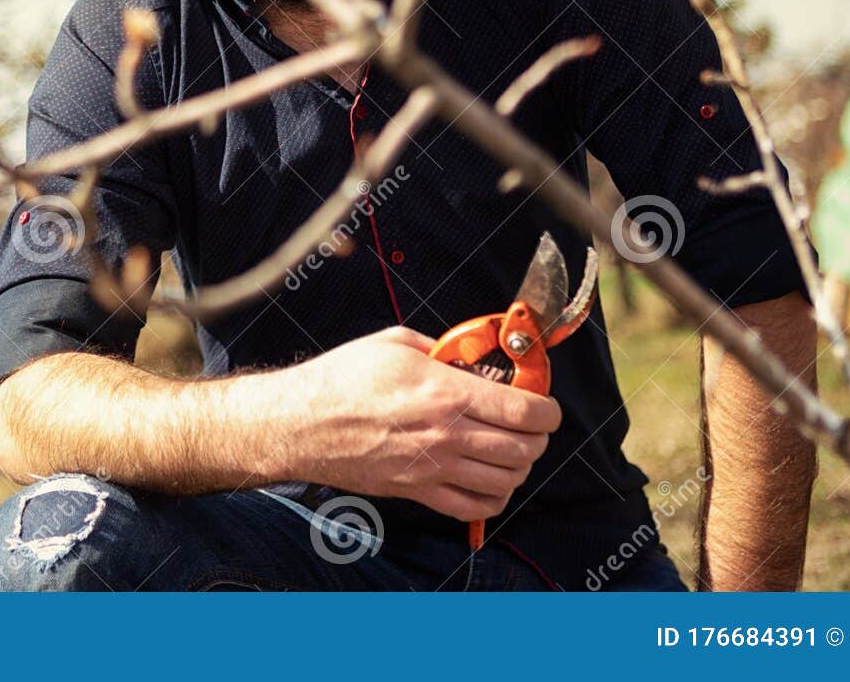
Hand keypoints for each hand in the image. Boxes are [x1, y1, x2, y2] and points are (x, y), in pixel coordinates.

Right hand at [268, 325, 561, 523]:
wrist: (302, 423)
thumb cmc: (341, 379)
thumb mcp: (395, 343)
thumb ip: (442, 348)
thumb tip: (471, 354)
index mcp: (446, 391)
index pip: (525, 410)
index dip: (547, 409)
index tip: (545, 404)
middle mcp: (447, 434)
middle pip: (525, 448)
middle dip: (538, 436)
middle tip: (531, 424)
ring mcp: (434, 467)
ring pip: (507, 480)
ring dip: (519, 466)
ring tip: (511, 449)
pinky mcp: (418, 491)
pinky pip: (475, 507)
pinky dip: (495, 498)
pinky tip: (490, 480)